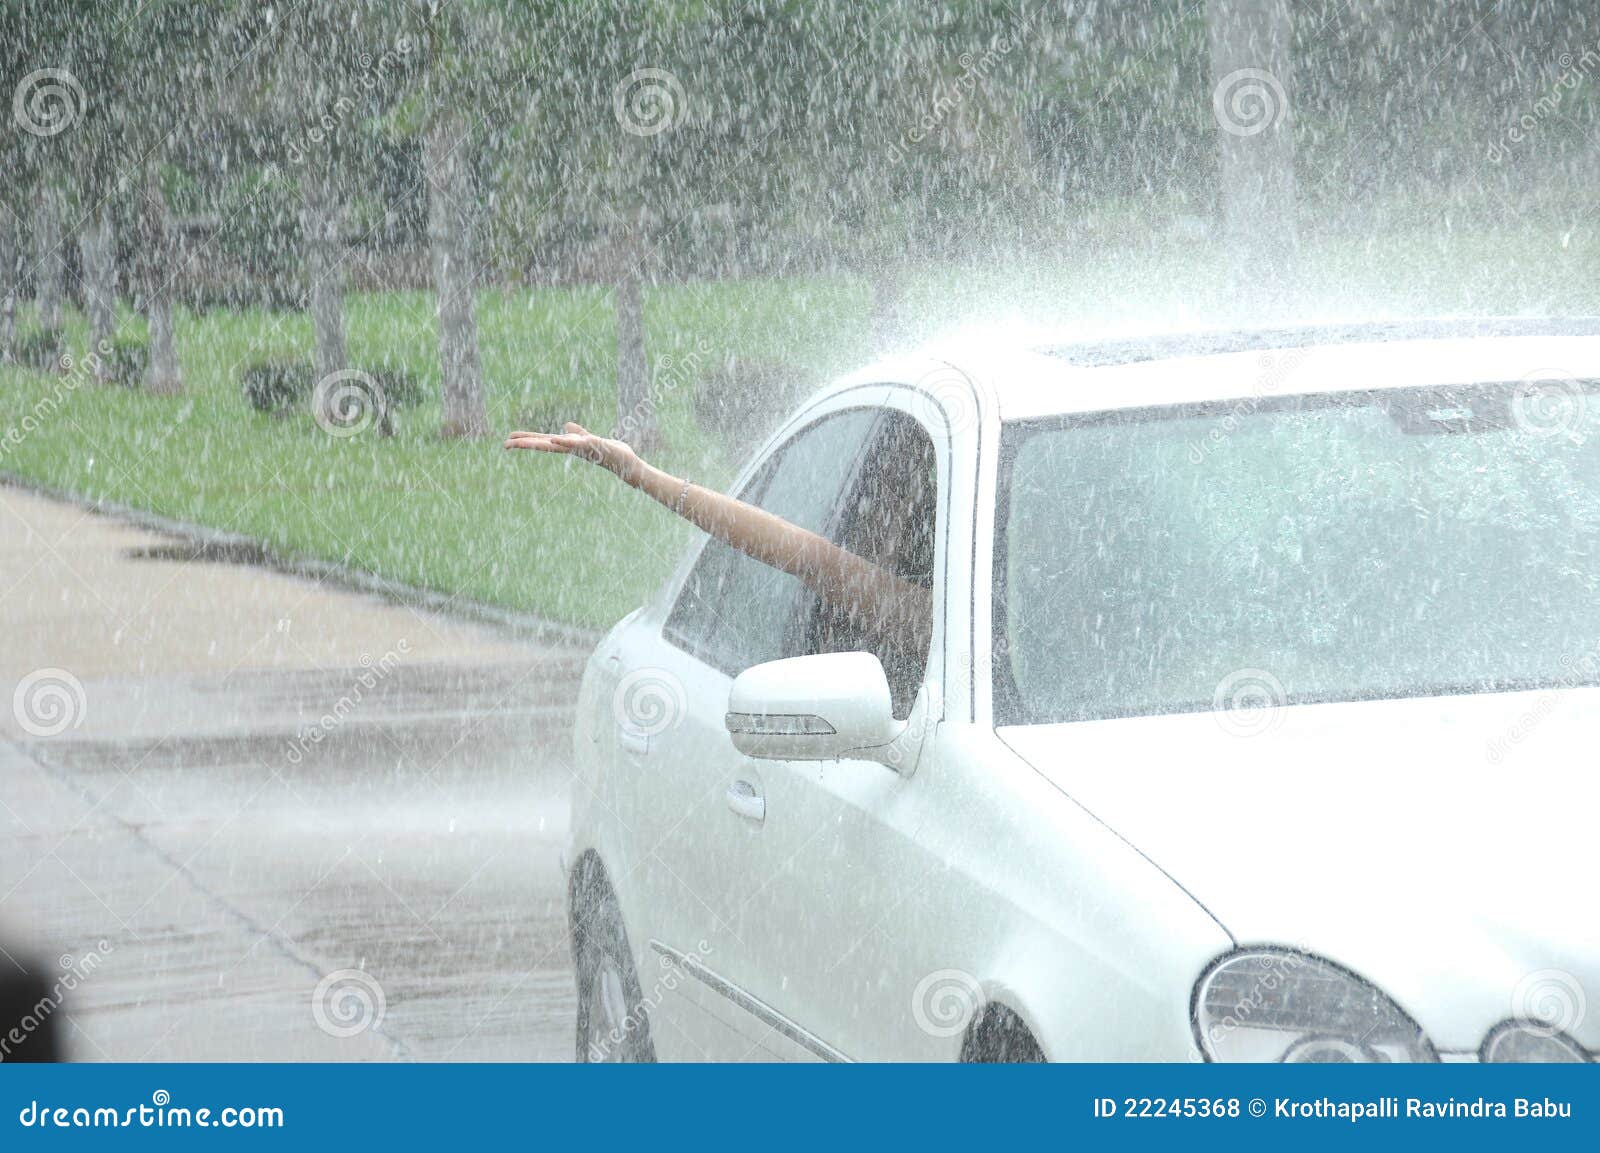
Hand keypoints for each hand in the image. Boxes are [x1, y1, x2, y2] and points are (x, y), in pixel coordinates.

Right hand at [504, 423, 642, 484]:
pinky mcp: (596, 446)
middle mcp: (573, 448)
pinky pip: (580, 443)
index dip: (526, 440)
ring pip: (559, 445)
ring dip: (541, 442)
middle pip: (545, 445)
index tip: (508, 440)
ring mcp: (583, 448)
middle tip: (505, 444)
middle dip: (525, 444)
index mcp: (570, 445)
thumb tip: (566, 426)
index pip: (544, 442)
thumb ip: (578, 433)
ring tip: (524, 440)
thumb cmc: (609, 453)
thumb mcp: (590, 439)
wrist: (628, 463)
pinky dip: (568, 440)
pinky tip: (556, 438)